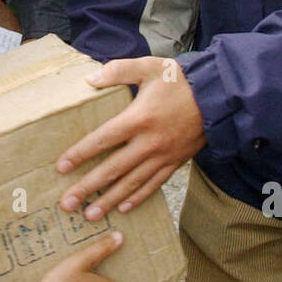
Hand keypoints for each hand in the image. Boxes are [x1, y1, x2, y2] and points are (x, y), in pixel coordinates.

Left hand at [57, 56, 205, 220]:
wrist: (220, 96)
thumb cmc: (181, 80)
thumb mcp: (149, 66)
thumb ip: (118, 70)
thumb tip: (89, 79)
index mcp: (139, 118)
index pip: (103, 139)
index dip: (81, 154)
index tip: (61, 167)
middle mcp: (149, 142)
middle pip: (113, 169)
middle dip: (88, 187)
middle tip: (67, 203)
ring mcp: (163, 156)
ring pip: (132, 183)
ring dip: (109, 200)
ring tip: (90, 215)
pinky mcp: (175, 162)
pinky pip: (154, 184)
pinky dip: (138, 198)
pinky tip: (123, 208)